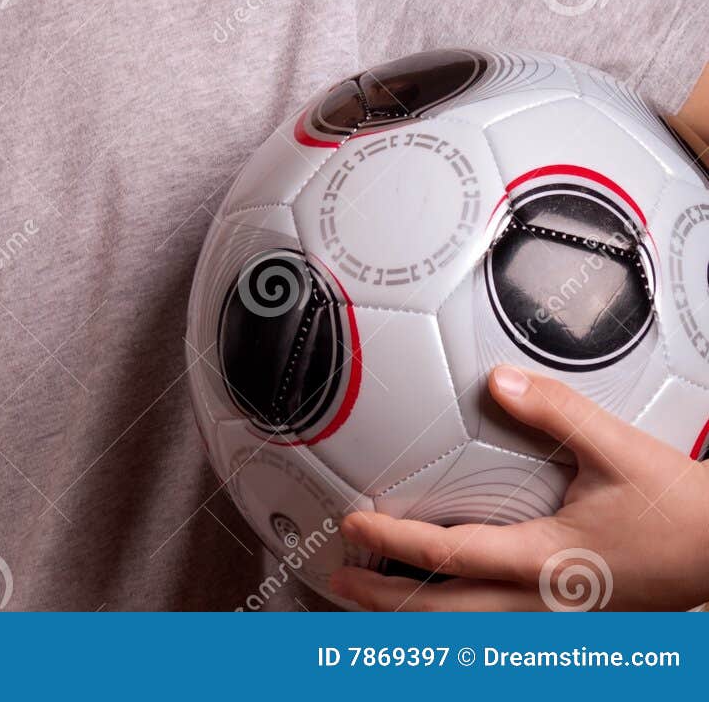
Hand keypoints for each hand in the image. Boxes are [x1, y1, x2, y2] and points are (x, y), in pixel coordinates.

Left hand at [328, 363, 708, 610]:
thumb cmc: (675, 508)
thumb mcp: (615, 448)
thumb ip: (553, 410)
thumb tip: (496, 380)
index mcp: (545, 559)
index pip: (449, 556)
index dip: (392, 543)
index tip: (354, 525)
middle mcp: (542, 600)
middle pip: (445, 616)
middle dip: (385, 601)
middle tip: (338, 580)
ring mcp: (555, 619)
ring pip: (470, 632)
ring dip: (415, 620)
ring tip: (371, 602)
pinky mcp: (570, 621)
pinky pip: (499, 631)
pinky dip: (457, 624)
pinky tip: (442, 607)